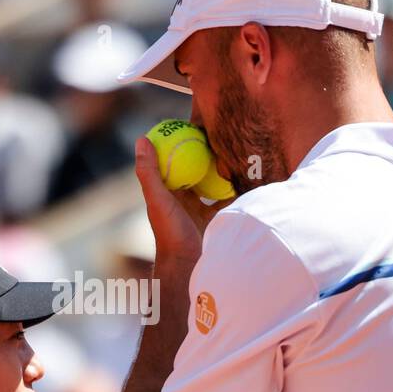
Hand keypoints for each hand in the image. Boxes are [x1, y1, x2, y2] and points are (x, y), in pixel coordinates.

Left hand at [134, 136, 234, 262]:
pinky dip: (239, 188)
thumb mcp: (159, 199)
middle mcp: (185, 199)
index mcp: (168, 192)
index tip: (193, 124)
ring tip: (238, 148)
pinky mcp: (219, 220)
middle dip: (207, 152)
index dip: (182, 143)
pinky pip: (231, 199)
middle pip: (197, 169)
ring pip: (215, 182)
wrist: (191, 267)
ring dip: (225, 168)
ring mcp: (203, 210)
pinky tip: (250, 174)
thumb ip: (149, 171)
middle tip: (221, 131)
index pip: (175, 160)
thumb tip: (142, 138)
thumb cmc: (171, 233)